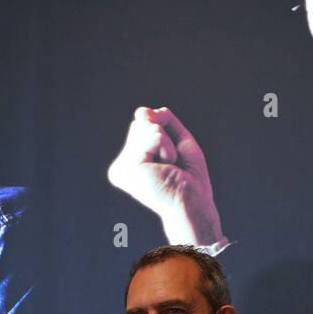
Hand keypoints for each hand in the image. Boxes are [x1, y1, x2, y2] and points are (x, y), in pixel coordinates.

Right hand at [108, 106, 223, 246]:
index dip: (165, 134)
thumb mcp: (177, 138)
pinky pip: (154, 134)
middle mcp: (120, 165)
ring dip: (167, 143)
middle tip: (170, 164)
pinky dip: (167, 146)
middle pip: (142, 122)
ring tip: (168, 167)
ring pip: (147, 126)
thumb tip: (140, 111)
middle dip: (164, 136)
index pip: (143, 123)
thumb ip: (160, 120)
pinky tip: (166, 167)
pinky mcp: (128, 167)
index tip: (169, 160)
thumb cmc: (188, 177)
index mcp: (128, 161)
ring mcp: (121, 167)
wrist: (192, 202)